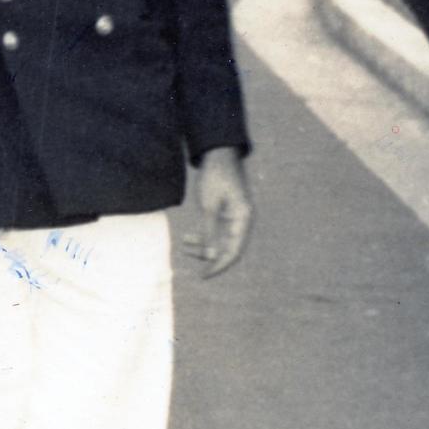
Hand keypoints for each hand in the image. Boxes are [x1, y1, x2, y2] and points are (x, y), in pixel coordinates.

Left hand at [185, 147, 253, 278]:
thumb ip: (209, 231)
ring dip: (204, 246)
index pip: (234, 251)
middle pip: (229, 249)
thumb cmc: (215, 176)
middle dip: (211, 258)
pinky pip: (217, 231)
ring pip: (221, 241)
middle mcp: (243, 220)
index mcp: (243, 218)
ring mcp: (235, 217)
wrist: (217, 153)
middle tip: (195, 269)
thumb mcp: (208, 205)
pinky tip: (188, 238)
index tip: (204, 275)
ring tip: (185, 244)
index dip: (219, 266)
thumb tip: (209, 257)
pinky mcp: (227, 213)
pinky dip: (204, 236)